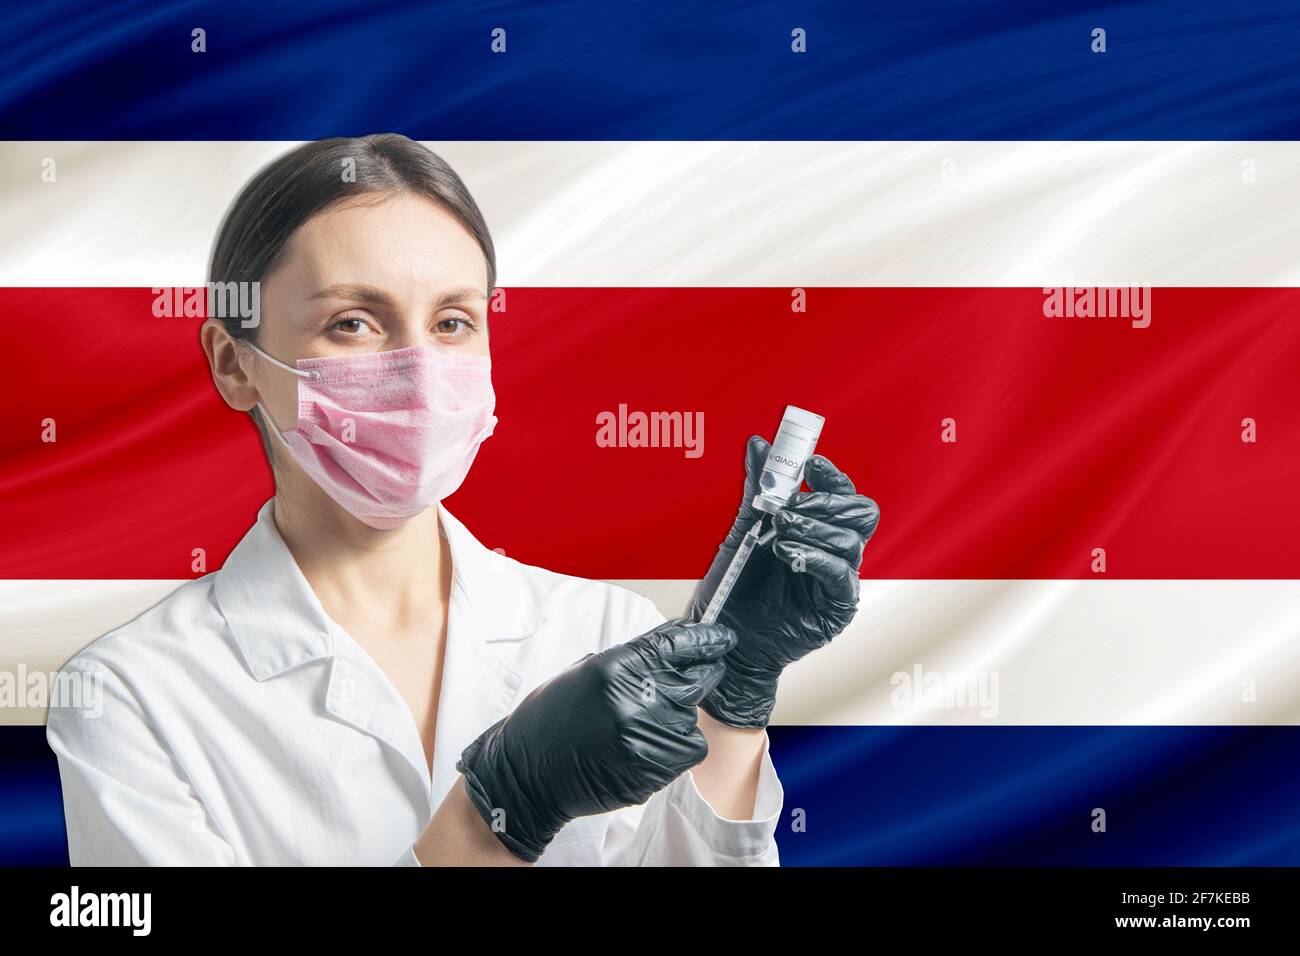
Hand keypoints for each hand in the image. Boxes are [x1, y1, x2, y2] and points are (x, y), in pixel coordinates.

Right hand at [455, 619, 735, 861]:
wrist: (528, 775)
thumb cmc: (551, 720)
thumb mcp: (585, 672)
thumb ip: (630, 661)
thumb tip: (671, 650)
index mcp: (616, 667)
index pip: (678, 643)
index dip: (706, 639)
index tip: (721, 639)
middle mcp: (637, 698)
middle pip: (697, 677)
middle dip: (704, 673)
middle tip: (702, 674)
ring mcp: (649, 735)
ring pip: (693, 714)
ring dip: (680, 714)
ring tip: (645, 723)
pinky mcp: (656, 768)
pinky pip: (690, 747)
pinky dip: (679, 745)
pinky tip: (651, 744)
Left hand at [689, 436, 879, 727]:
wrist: (725, 635)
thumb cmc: (736, 585)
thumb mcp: (743, 529)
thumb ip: (758, 488)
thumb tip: (759, 443)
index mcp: (819, 527)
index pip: (842, 493)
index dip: (831, 475)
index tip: (810, 464)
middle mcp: (834, 550)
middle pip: (860, 512)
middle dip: (826, 502)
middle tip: (788, 506)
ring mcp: (838, 579)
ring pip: (852, 541)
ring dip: (814, 528)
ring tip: (779, 531)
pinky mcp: (837, 607)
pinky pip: (842, 575)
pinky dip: (816, 558)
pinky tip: (787, 554)